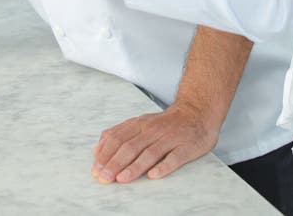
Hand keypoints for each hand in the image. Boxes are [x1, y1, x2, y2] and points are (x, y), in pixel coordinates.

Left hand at [91, 100, 219, 183]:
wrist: (196, 113)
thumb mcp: (140, 123)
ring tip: (122, 178)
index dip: (106, 154)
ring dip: (134, 167)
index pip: (118, 138)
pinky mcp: (185, 147)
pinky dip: (163, 167)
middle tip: (104, 177)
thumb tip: (97, 150)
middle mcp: (152, 130)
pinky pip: (173, 158)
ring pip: (149, 153)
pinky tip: (153, 176)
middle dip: (115, 163)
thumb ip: (119, 134)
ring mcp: (169, 138)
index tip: (96, 169)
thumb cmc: (164, 123)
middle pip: (130, 146)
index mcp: (139, 124)